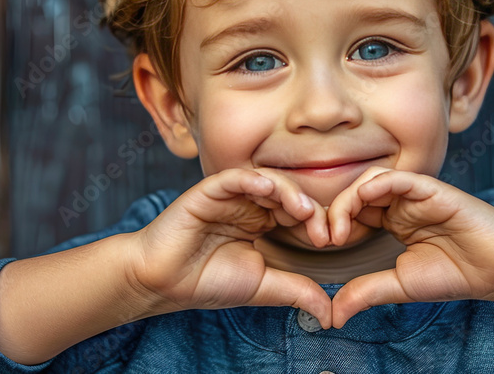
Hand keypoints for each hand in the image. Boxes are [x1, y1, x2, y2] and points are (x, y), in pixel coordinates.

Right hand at [127, 168, 333, 326]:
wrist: (162, 283)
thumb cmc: (207, 281)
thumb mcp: (262, 287)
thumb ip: (297, 292)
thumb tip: (331, 315)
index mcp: (263, 222)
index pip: (299, 213)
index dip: (318, 222)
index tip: (331, 241)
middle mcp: (249, 205)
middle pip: (288, 194)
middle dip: (309, 208)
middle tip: (321, 229)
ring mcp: (230, 196)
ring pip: (266, 181)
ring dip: (288, 192)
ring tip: (301, 210)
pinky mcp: (208, 192)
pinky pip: (234, 178)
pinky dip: (252, 180)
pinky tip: (266, 189)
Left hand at [327, 167, 493, 327]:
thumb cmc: (457, 273)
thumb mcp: (401, 285)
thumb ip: (366, 292)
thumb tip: (333, 314)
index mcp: (392, 221)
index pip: (351, 212)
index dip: (332, 225)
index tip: (322, 247)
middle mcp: (401, 204)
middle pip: (355, 194)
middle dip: (333, 212)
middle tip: (325, 238)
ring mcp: (416, 195)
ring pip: (371, 181)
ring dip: (349, 199)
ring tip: (340, 228)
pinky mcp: (433, 189)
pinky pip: (400, 178)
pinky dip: (378, 184)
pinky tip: (365, 200)